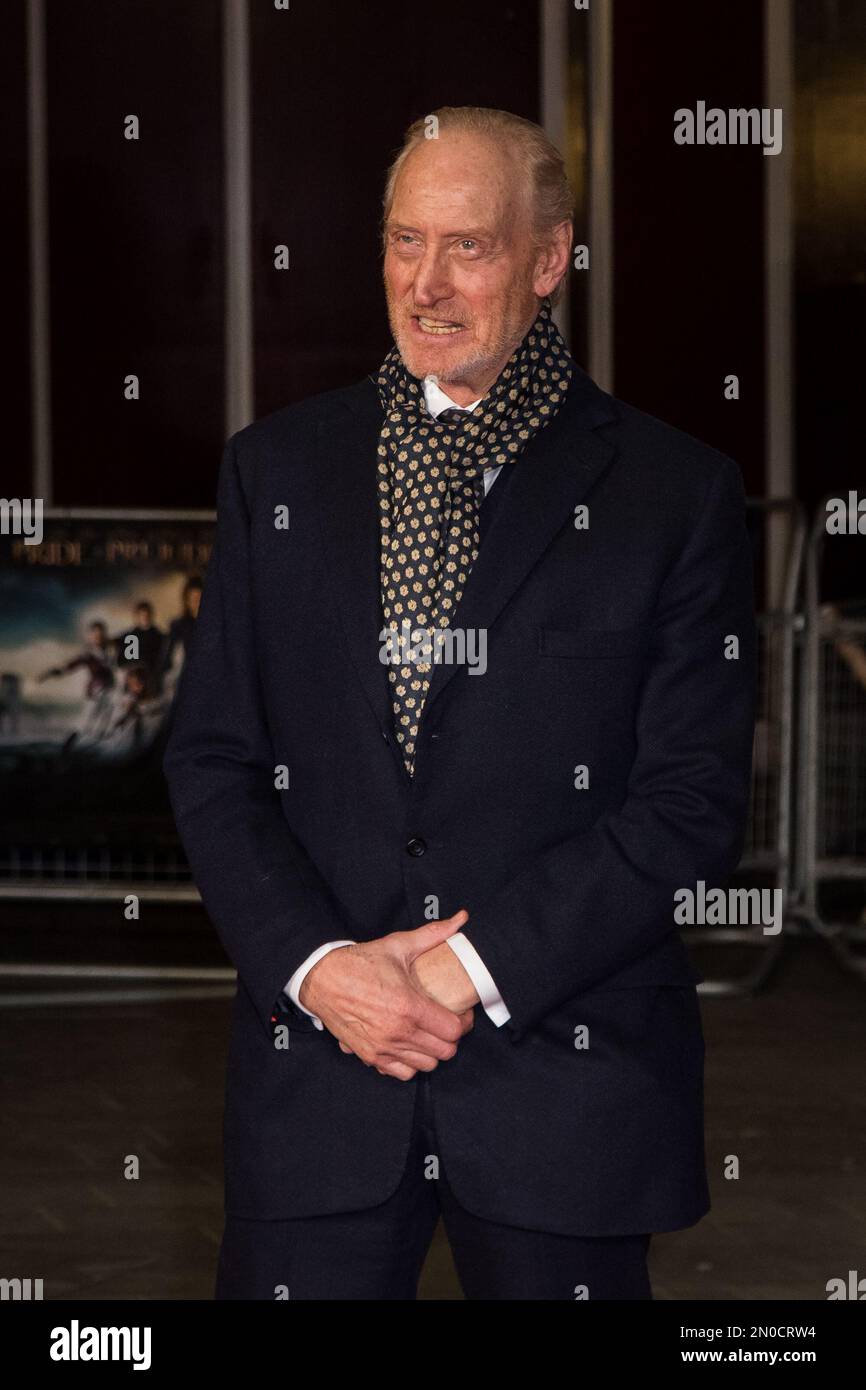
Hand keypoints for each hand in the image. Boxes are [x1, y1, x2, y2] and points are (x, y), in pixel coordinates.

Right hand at [300, 912, 474, 1080]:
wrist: (320, 978)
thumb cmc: (358, 963)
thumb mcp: (397, 945)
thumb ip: (433, 934)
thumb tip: (460, 919)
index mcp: (408, 1006)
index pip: (453, 1030)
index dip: (464, 1022)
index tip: (462, 1013)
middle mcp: (397, 1032)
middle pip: (444, 1052)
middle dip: (452, 1038)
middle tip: (448, 1022)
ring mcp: (383, 1047)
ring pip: (425, 1066)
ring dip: (432, 1052)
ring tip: (430, 1034)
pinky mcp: (369, 1056)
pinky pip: (401, 1073)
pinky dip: (409, 1063)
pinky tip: (408, 1045)